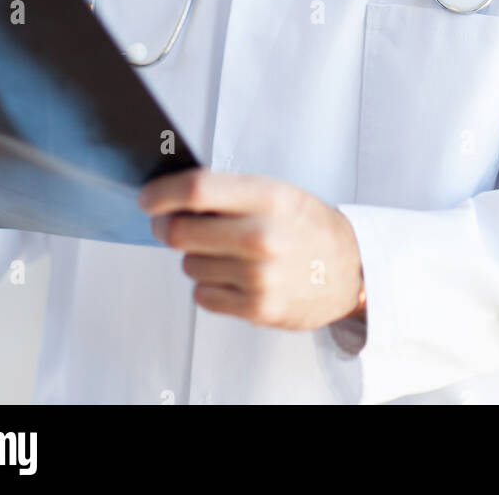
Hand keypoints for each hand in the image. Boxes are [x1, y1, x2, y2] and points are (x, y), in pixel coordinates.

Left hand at [138, 169, 364, 331]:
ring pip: (188, 265)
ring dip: (194, 256)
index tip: (147, 198)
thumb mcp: (276, 192)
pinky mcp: (258, 309)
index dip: (162, 193)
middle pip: (181, 231)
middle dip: (165, 226)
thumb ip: (228, 193)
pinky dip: (208, 284)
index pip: (197, 190)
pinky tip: (231, 275)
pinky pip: (202, 295)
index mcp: (267, 197)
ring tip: (222, 251)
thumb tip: (172, 196)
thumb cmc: (306, 225)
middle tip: (167, 224)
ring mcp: (259, 277)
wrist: (351, 269)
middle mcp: (262, 237)